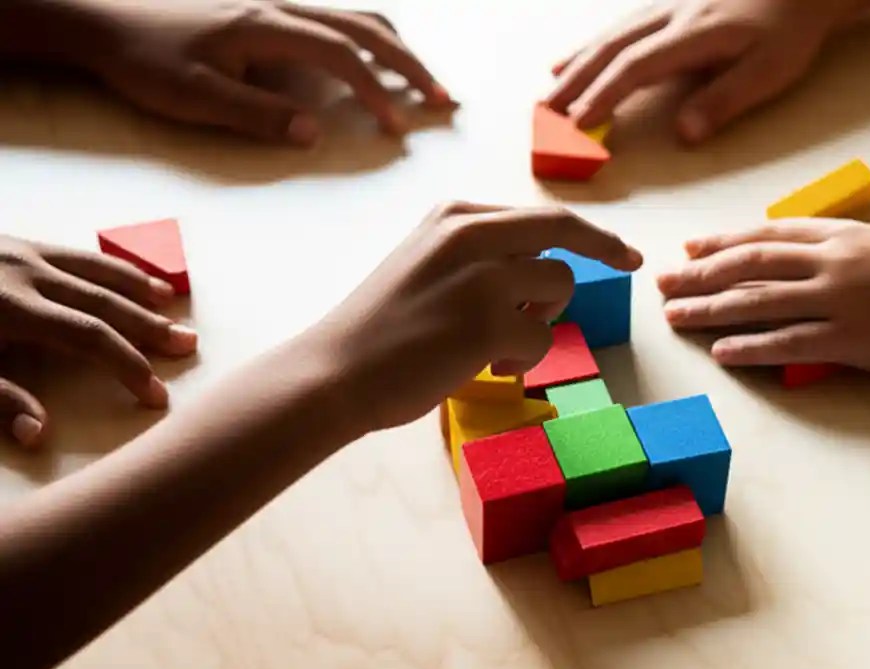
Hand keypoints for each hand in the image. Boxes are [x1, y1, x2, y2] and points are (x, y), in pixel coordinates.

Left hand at [0, 236, 197, 448]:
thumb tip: (41, 433)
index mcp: (12, 309)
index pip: (91, 339)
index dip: (129, 367)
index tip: (157, 395)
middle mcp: (26, 274)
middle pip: (105, 300)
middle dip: (150, 326)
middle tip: (189, 345)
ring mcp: (18, 251)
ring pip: (94, 267)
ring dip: (136, 286)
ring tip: (169, 300)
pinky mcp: (7, 239)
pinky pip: (71, 250)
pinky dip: (104, 263)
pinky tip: (116, 272)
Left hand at [72, 0, 451, 143]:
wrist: (104, 17)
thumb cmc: (145, 59)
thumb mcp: (195, 97)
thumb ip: (257, 115)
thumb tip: (314, 133)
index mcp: (267, 27)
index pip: (341, 55)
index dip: (376, 90)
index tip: (398, 127)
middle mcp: (280, 8)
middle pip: (364, 27)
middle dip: (410, 64)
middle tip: (444, 100)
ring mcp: (276, 5)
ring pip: (355, 15)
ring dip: (397, 47)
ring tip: (424, 80)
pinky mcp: (267, 11)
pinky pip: (335, 16)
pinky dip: (369, 37)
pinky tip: (374, 59)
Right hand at [301, 203, 642, 434]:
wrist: (335, 372)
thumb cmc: (381, 330)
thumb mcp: (428, 264)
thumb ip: (480, 256)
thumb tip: (545, 270)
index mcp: (455, 215)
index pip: (542, 214)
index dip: (591, 232)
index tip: (621, 250)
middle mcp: (470, 232)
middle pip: (562, 231)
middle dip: (604, 250)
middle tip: (630, 266)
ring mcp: (481, 275)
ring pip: (558, 287)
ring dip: (542, 321)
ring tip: (499, 347)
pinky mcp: (488, 321)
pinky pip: (543, 338)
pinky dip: (525, 360)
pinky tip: (488, 368)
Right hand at [546, 0, 869, 142]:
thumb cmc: (791, 29)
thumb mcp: (770, 71)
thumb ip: (725, 100)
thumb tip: (684, 134)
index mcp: (695, 34)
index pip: (637, 67)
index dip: (605, 95)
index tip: (578, 123)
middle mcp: (672, 15)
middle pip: (611, 50)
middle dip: (575, 85)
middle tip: (545, 118)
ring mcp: (667, 6)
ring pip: (609, 35)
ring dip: (576, 66)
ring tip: (548, 96)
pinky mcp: (668, 4)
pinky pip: (619, 26)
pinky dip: (591, 46)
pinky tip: (574, 60)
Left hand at [657, 219, 869, 376]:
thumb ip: (842, 245)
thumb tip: (799, 251)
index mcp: (841, 235)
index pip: (766, 235)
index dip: (722, 241)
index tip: (690, 246)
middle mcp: (832, 262)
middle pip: (749, 264)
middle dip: (700, 272)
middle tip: (663, 280)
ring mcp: (838, 301)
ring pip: (757, 302)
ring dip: (709, 308)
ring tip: (673, 315)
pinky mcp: (848, 341)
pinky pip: (786, 343)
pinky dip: (749, 346)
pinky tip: (719, 351)